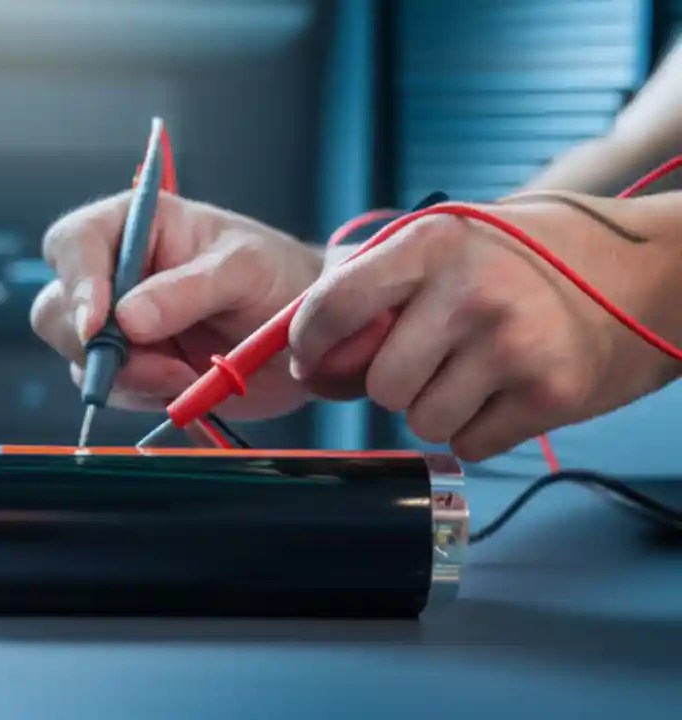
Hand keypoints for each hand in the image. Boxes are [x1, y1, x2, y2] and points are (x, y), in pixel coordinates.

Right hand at [30, 190, 323, 418]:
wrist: (306, 335)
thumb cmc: (278, 277)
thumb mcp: (243, 270)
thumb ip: (187, 291)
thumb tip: (126, 320)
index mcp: (135, 224)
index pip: (74, 243)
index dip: (76, 282)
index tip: (98, 324)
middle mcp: (115, 272)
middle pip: (56, 308)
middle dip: (93, 345)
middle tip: (151, 361)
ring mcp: (119, 325)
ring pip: (79, 358)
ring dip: (129, 375)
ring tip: (188, 373)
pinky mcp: (132, 367)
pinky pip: (113, 389)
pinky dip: (144, 395)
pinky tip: (187, 381)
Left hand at [288, 194, 681, 460]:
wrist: (653, 273)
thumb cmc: (536, 258)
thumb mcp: (454, 240)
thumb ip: (381, 286)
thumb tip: (311, 359)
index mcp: (432, 242)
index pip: (333, 306)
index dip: (310, 344)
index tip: (315, 359)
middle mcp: (470, 291)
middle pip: (378, 385)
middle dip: (392, 385)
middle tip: (429, 360)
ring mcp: (512, 345)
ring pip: (421, 422)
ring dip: (439, 409)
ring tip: (478, 369)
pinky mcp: (549, 394)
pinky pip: (468, 444)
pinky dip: (479, 430)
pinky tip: (508, 389)